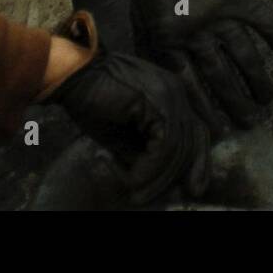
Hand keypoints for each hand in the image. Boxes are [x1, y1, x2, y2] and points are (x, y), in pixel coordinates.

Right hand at [46, 11, 209, 204]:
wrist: (72, 76)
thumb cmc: (93, 101)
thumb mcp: (125, 134)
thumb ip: (146, 152)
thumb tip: (157, 182)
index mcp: (173, 94)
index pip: (199, 133)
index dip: (199, 163)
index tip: (193, 190)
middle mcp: (177, 91)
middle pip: (194, 142)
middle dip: (172, 177)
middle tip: (143, 196)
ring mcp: (170, 94)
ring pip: (178, 148)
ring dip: (155, 177)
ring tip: (131, 187)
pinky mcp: (157, 101)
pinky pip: (165, 146)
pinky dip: (148, 168)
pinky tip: (128, 176)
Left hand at [128, 0, 272, 133]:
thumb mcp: (139, 21)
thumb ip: (152, 51)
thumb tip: (164, 81)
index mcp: (171, 42)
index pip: (192, 87)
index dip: (208, 111)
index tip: (223, 129)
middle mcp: (198, 35)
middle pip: (221, 78)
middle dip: (237, 103)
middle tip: (252, 120)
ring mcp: (222, 15)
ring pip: (245, 56)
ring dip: (258, 80)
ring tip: (267, 97)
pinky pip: (265, 22)